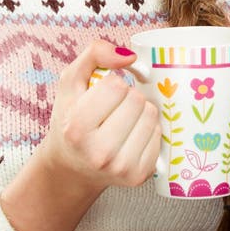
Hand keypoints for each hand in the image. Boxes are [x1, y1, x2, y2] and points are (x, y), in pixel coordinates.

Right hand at [44, 39, 160, 189]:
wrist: (71, 167)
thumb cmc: (70, 119)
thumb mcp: (71, 81)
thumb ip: (95, 54)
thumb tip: (129, 56)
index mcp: (76, 128)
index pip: (117, 86)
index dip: (111, 84)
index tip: (100, 96)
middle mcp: (99, 153)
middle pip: (137, 100)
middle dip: (127, 97)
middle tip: (112, 109)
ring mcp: (121, 168)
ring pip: (151, 116)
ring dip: (140, 112)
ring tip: (121, 122)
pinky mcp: (139, 176)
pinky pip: (159, 135)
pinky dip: (147, 130)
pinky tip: (130, 137)